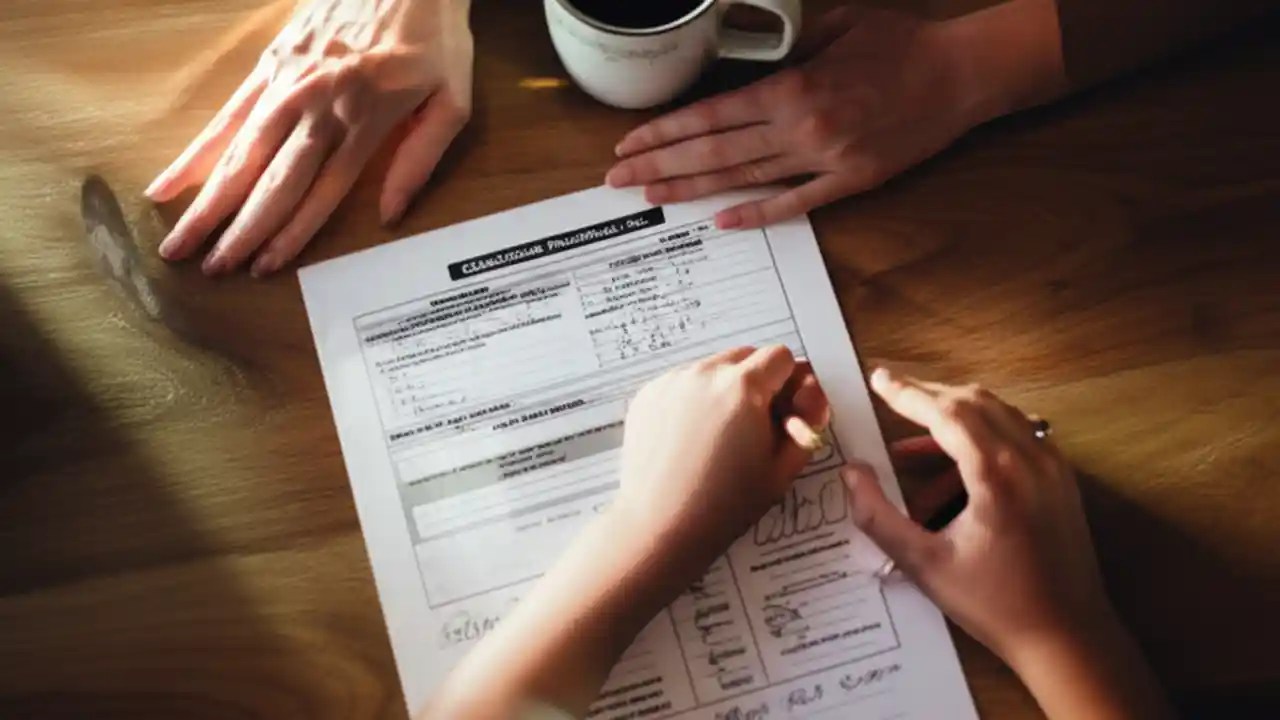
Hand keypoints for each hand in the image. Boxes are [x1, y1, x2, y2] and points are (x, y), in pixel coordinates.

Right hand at [146, 0, 473, 276]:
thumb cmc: (433, 37)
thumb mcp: (452, 100)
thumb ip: (421, 158)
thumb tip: (390, 214)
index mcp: (366, 121)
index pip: (321, 192)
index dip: (290, 234)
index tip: (263, 267)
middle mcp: (319, 106)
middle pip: (272, 181)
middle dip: (238, 231)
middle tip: (207, 269)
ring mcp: (288, 84)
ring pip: (240, 154)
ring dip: (208, 202)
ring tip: (179, 242)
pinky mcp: (270, 64)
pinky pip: (227, 115)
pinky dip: (198, 152)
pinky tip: (172, 182)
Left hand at [606, 1, 1065, 228]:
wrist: (962, 74)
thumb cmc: (900, 43)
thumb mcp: (836, 25)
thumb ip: (786, 47)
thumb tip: (746, 62)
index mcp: (792, 88)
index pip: (709, 116)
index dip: (663, 134)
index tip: (629, 145)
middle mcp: (801, 128)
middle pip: (714, 153)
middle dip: (660, 167)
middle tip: (618, 182)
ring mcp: (826, 160)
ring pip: (744, 181)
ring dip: (692, 191)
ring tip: (652, 198)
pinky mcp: (853, 181)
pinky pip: (796, 203)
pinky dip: (757, 213)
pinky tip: (721, 221)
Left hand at [618, 345, 828, 556]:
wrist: (660, 527)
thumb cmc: (725, 504)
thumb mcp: (782, 468)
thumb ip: (807, 425)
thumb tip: (808, 403)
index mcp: (743, 386)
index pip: (782, 357)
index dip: (791, 385)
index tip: (787, 413)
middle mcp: (705, 373)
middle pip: (746, 356)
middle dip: (759, 383)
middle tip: (756, 426)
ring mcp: (671, 381)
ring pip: (713, 368)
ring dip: (725, 390)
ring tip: (720, 437)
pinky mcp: (647, 396)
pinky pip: (683, 383)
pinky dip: (694, 400)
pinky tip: (691, 440)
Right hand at [845, 368, 1171, 718]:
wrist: (1068, 635)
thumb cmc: (995, 604)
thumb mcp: (924, 564)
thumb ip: (878, 516)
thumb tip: (852, 474)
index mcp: (996, 475)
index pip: (946, 413)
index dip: (907, 393)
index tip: (878, 378)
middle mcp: (1030, 459)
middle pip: (974, 401)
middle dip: (929, 395)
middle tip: (891, 393)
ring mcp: (1053, 466)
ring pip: (999, 412)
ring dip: (956, 413)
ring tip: (913, 439)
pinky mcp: (1062, 479)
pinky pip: (1018, 435)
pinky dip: (982, 434)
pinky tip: (955, 465)